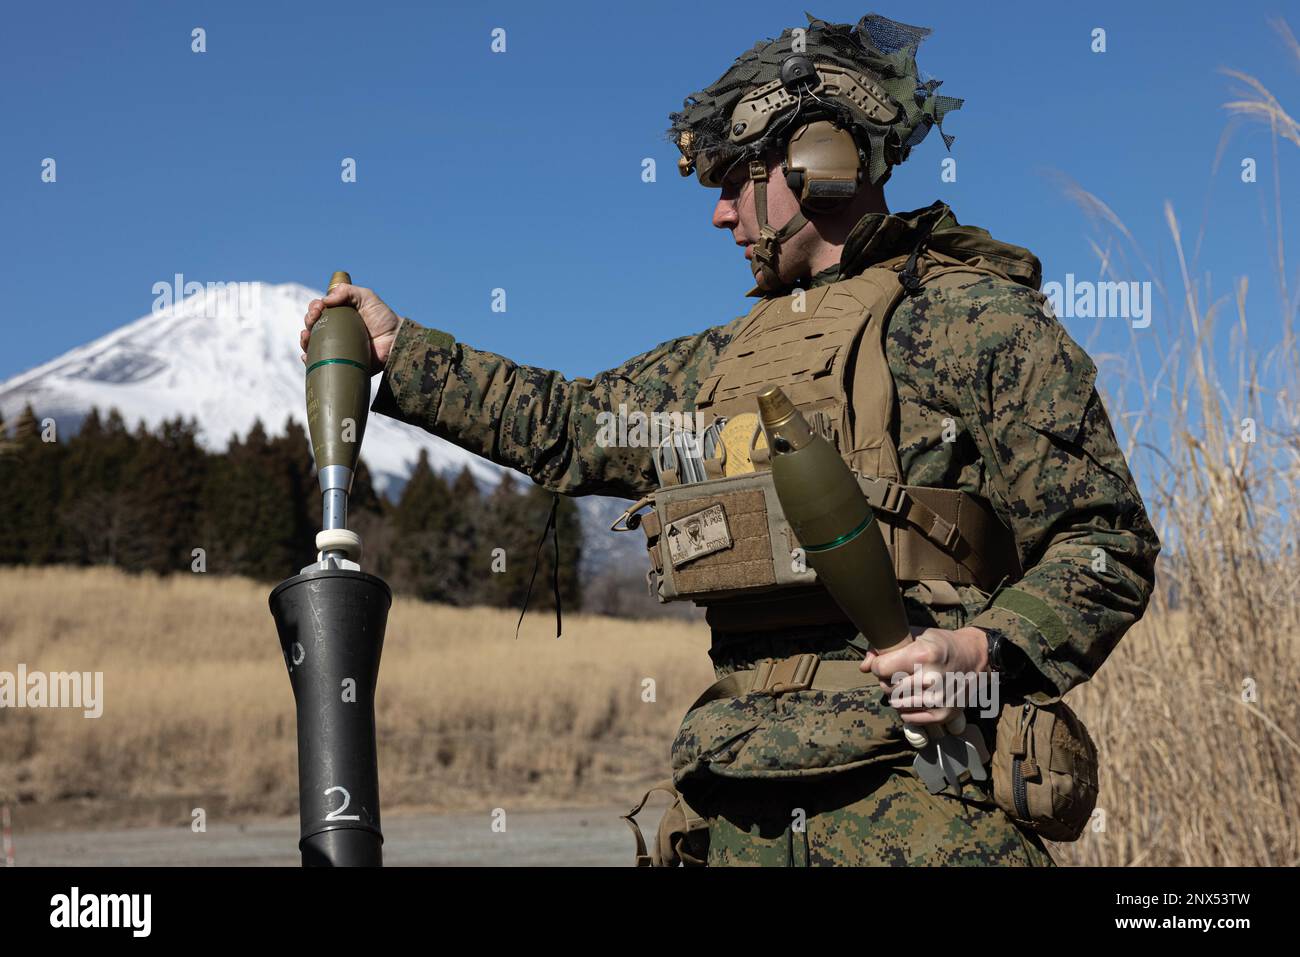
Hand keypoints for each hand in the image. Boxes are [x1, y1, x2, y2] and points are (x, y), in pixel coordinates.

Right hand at [301, 283, 400, 373]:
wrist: (395, 340)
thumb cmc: (383, 317)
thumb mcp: (366, 296)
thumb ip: (347, 291)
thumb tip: (325, 300)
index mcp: (338, 314)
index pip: (318, 310)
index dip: (313, 308)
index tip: (318, 308)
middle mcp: (334, 330)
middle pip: (312, 325)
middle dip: (308, 321)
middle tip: (313, 320)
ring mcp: (336, 346)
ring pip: (312, 344)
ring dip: (304, 340)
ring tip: (307, 337)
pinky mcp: (340, 362)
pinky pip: (319, 363)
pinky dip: (309, 360)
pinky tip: (307, 356)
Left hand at [860, 626, 989, 726]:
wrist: (975, 657)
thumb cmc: (940, 643)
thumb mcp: (915, 635)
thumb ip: (885, 646)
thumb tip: (863, 667)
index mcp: (923, 655)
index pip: (880, 668)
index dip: (879, 664)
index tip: (885, 662)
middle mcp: (931, 679)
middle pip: (887, 687)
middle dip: (886, 679)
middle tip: (896, 673)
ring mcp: (938, 699)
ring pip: (896, 703)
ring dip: (896, 695)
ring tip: (906, 684)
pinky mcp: (943, 714)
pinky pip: (909, 718)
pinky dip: (906, 709)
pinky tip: (913, 696)